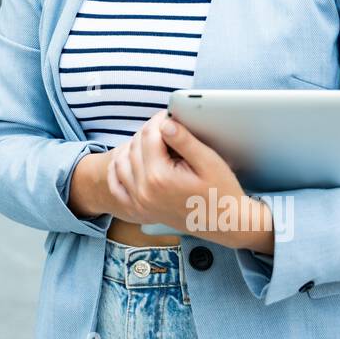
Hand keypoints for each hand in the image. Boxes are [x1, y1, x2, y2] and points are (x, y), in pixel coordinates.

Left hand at [103, 111, 255, 241]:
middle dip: (148, 132)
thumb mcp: (208, 162)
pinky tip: (131, 161)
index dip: (159, 120)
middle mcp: (143, 191)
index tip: (169, 116)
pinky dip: (118, 170)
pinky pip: (115, 185)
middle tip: (165, 127)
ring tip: (153, 142)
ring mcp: (138, 202)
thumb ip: (184, 141)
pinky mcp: (138, 210)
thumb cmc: (220, 191)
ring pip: (121, 162)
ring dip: (133, 147)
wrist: (224, 223)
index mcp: (159, 177)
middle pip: (134, 146)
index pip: (149, 135)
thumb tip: (165, 123)